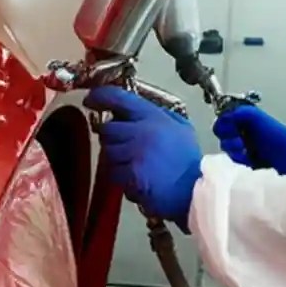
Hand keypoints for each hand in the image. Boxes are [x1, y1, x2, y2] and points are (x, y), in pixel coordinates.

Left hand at [84, 86, 201, 230]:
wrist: (194, 190)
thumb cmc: (189, 161)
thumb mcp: (181, 127)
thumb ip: (159, 115)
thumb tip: (136, 111)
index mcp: (154, 117)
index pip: (119, 98)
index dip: (100, 97)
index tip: (91, 100)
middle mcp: (141, 132)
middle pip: (107, 129)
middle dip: (111, 138)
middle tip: (123, 146)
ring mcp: (134, 154)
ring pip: (107, 153)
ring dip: (116, 159)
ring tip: (135, 165)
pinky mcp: (130, 175)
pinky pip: (113, 174)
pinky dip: (121, 178)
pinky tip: (137, 180)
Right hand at [213, 105, 285, 175]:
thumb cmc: (275, 135)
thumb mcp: (256, 117)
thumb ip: (239, 112)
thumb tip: (226, 116)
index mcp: (242, 121)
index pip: (221, 122)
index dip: (223, 126)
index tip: (232, 129)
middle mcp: (240, 134)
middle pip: (221, 137)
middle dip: (229, 140)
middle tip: (241, 142)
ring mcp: (242, 150)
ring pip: (226, 151)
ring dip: (234, 151)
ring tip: (247, 152)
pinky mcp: (245, 165)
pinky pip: (233, 163)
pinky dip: (239, 161)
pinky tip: (249, 161)